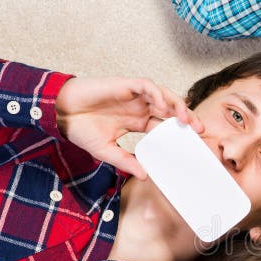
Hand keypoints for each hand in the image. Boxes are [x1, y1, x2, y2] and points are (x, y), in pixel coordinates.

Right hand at [55, 77, 204, 179]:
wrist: (60, 113)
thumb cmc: (80, 128)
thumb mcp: (106, 150)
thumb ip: (125, 161)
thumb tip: (144, 176)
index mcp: (137, 121)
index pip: (165, 125)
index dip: (179, 132)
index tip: (193, 142)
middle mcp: (139, 107)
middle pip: (170, 110)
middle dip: (186, 118)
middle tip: (200, 130)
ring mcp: (134, 96)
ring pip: (163, 95)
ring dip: (176, 105)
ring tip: (186, 118)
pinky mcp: (125, 85)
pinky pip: (147, 86)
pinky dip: (157, 93)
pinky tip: (162, 105)